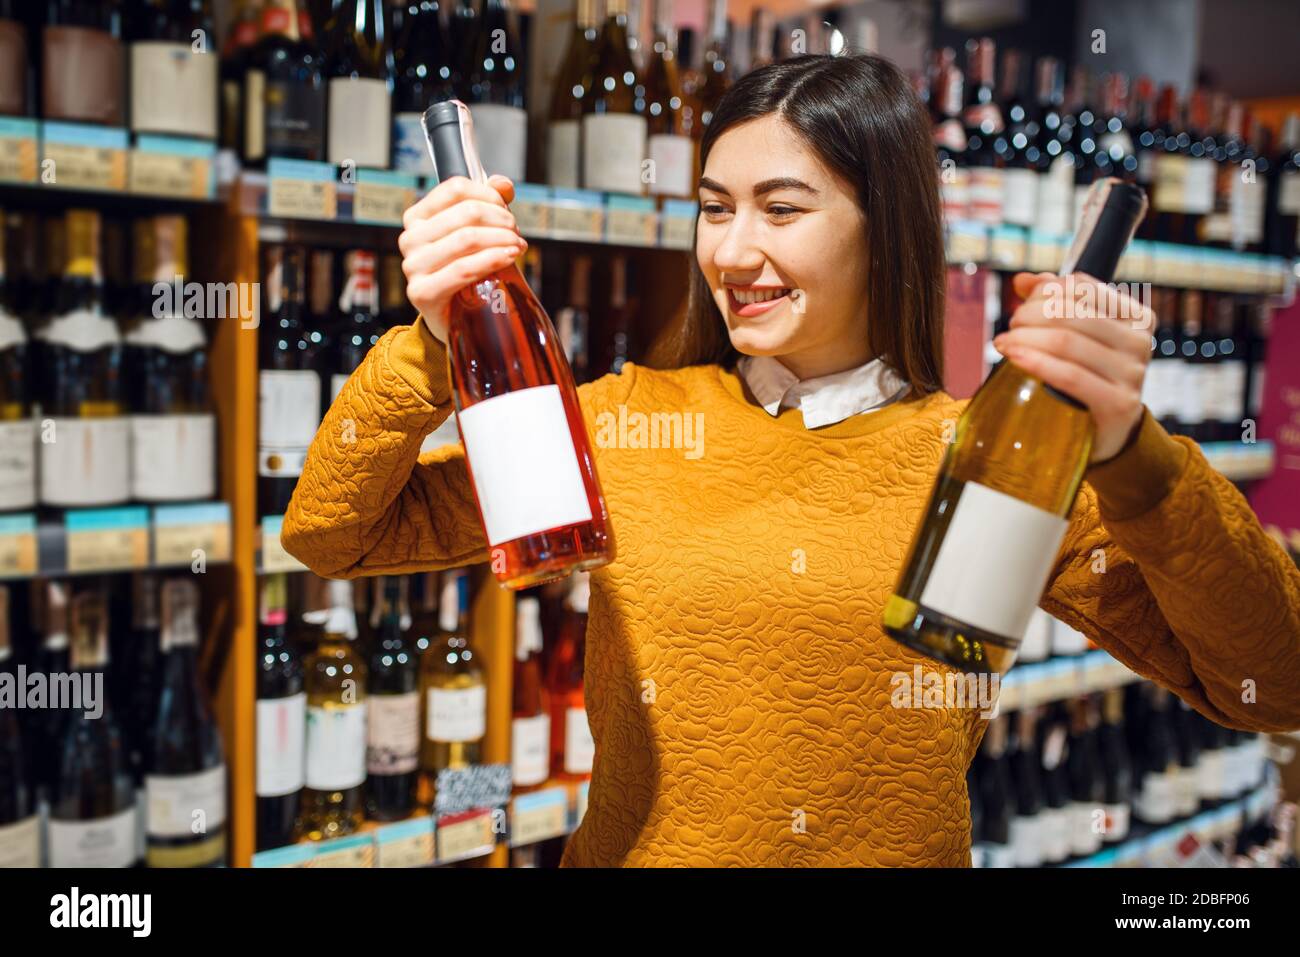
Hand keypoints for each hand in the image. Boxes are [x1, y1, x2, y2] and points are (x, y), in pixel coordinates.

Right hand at [398, 174, 524, 342]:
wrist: (453, 317)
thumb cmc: (465, 271)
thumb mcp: (476, 234)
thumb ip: (488, 204)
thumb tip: (503, 184)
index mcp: (417, 217)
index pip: (455, 189)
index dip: (488, 194)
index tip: (506, 208)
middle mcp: (410, 238)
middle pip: (467, 212)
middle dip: (501, 220)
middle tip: (516, 233)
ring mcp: (413, 266)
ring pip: (467, 239)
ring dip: (502, 239)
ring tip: (518, 246)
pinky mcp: (421, 292)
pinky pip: (464, 268)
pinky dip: (493, 259)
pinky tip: (510, 257)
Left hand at [993, 271, 1152, 462]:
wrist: (1107, 435)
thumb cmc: (1088, 379)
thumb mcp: (1076, 338)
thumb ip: (1054, 303)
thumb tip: (1024, 280)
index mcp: (1136, 316)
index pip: (1083, 287)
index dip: (1044, 290)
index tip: (1021, 303)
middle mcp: (1140, 342)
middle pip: (1070, 313)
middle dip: (1030, 315)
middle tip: (1010, 328)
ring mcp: (1133, 374)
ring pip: (1067, 342)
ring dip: (1025, 337)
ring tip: (1003, 343)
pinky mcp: (1119, 404)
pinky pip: (1070, 375)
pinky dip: (1036, 362)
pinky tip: (1013, 357)